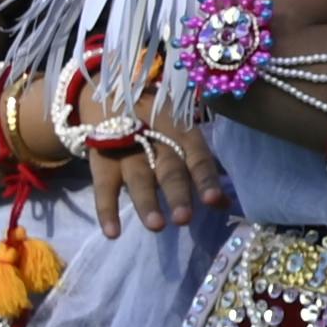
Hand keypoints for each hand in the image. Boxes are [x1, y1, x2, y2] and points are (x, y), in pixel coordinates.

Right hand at [78, 91, 215, 234]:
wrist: (111, 94)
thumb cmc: (158, 122)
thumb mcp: (181, 137)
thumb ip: (200, 169)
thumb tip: (224, 205)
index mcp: (181, 133)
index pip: (197, 156)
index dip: (205, 178)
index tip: (213, 200)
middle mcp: (157, 141)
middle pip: (169, 170)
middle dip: (177, 194)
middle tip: (184, 219)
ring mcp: (127, 151)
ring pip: (139, 178)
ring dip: (147, 203)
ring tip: (156, 226)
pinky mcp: (102, 160)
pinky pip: (103, 187)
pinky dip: (106, 210)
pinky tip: (113, 232)